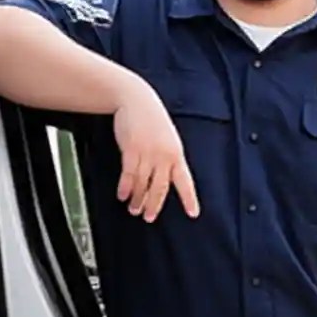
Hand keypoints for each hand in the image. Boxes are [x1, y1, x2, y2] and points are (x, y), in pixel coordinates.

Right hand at [112, 78, 199, 222]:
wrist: (136, 99)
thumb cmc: (152, 120)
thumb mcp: (168, 139)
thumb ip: (169, 158)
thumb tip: (166, 179)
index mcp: (176, 154)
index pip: (186, 181)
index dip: (189, 198)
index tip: (193, 213)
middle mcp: (164, 156)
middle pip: (161, 187)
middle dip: (154, 204)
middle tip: (149, 217)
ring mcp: (148, 153)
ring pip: (143, 183)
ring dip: (138, 199)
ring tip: (134, 209)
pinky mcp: (132, 150)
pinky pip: (129, 174)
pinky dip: (126, 187)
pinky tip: (123, 195)